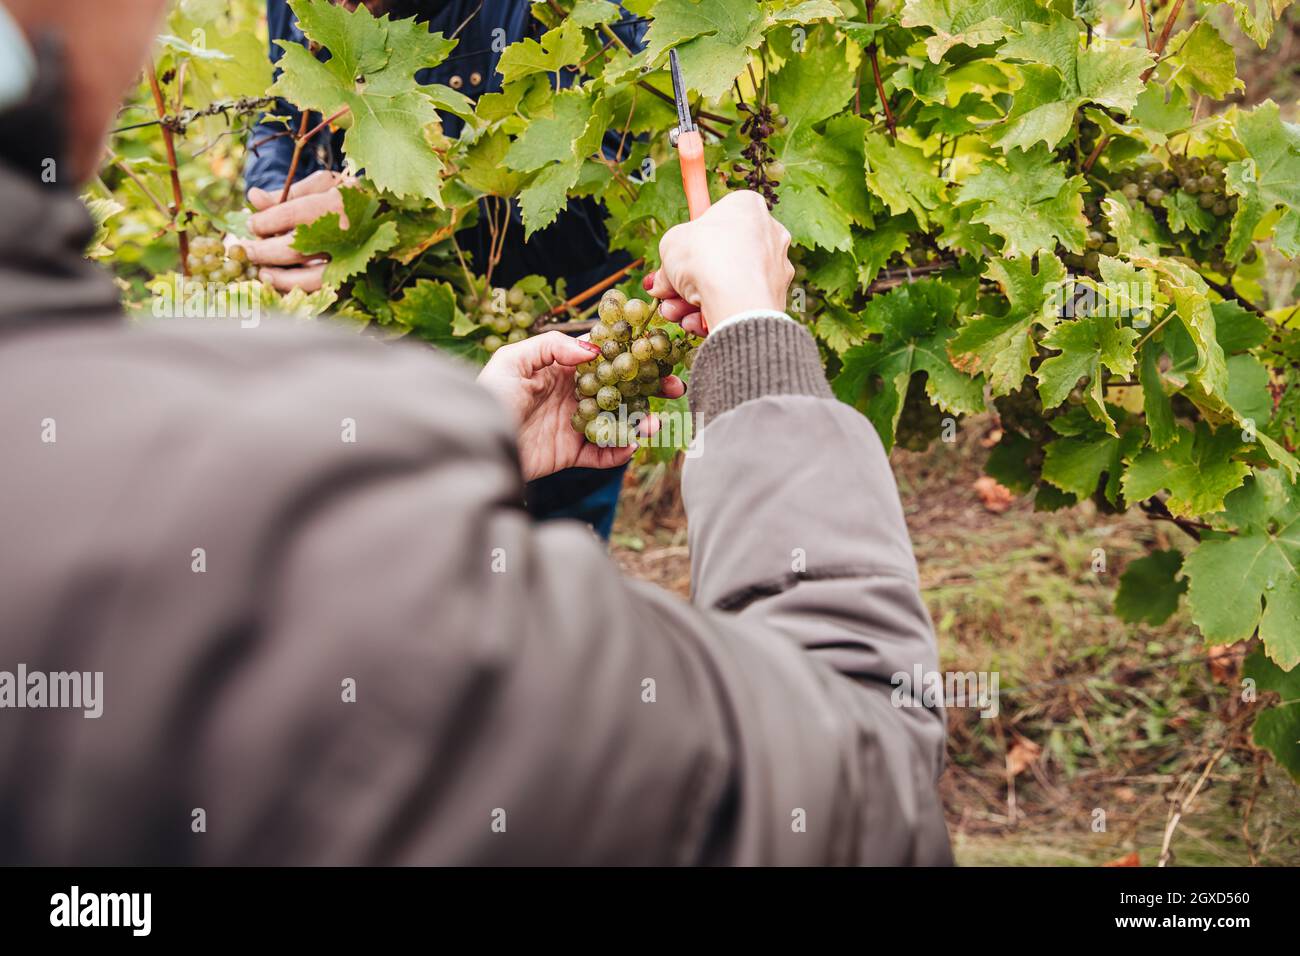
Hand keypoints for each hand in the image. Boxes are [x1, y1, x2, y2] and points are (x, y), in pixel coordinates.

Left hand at [229, 171, 349, 292]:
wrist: (393, 214)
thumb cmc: (350, 196)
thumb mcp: (323, 185)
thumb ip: (287, 193)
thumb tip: (254, 198)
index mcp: (337, 201)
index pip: (290, 214)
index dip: (264, 222)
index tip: (252, 225)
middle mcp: (346, 233)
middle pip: (295, 247)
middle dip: (264, 251)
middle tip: (246, 250)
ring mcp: (353, 260)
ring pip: (310, 278)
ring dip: (280, 279)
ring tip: (262, 273)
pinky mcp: (356, 280)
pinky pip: (323, 293)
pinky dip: (298, 293)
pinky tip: (282, 286)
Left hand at [477, 331, 685, 481]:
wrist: (472, 442)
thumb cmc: (488, 395)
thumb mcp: (513, 360)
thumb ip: (552, 347)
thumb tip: (593, 349)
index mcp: (562, 368)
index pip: (605, 358)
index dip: (633, 355)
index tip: (660, 353)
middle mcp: (573, 394)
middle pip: (620, 388)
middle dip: (650, 388)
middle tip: (676, 388)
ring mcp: (574, 424)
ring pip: (617, 421)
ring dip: (640, 422)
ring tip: (655, 423)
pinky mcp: (570, 453)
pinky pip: (602, 453)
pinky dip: (618, 452)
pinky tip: (630, 445)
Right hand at [644, 190, 792, 334]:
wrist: (736, 299)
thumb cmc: (705, 257)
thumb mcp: (671, 244)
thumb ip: (668, 258)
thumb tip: (663, 281)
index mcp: (747, 206)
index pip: (716, 219)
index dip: (690, 240)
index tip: (674, 258)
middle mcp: (768, 233)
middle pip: (720, 257)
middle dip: (688, 279)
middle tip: (668, 292)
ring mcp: (775, 268)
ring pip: (729, 284)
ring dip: (696, 300)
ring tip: (676, 312)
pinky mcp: (775, 299)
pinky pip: (740, 303)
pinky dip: (717, 312)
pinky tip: (697, 322)